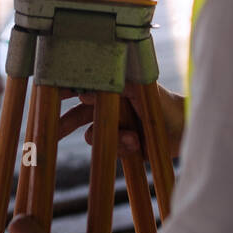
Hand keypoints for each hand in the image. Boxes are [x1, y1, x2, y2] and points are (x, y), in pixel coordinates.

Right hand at [58, 82, 185, 157]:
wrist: (186, 131)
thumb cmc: (164, 104)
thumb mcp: (139, 91)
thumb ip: (112, 89)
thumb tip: (83, 92)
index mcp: (112, 84)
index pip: (81, 84)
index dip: (63, 88)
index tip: (46, 94)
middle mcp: (110, 103)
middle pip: (77, 111)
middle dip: (63, 121)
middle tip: (50, 131)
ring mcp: (114, 123)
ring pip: (91, 133)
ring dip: (105, 137)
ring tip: (130, 138)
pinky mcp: (121, 142)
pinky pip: (107, 148)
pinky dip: (119, 147)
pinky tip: (136, 144)